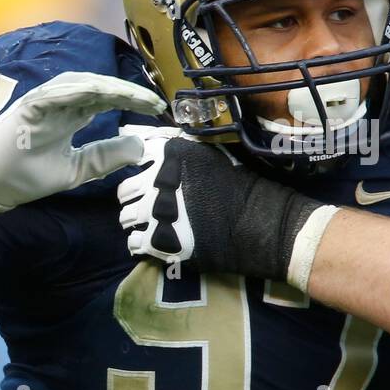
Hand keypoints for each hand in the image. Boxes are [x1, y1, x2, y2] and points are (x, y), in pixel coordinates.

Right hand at [0, 72, 165, 213]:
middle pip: (100, 88)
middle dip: (128, 92)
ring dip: (108, 87)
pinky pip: (53, 92)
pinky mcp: (27, 107)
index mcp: (71, 116)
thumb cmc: (26, 175)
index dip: (132, 101)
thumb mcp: (77, 169)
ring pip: (80, 84)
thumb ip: (106, 157)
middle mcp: (60, 104)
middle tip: (154, 101)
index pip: (108, 101)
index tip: (157, 108)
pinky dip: (75, 89)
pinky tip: (99, 91)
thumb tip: (139, 146)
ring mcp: (43, 103)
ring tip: (133, 95)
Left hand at [116, 126, 332, 284]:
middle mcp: (158, 179)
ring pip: (126, 217)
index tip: (145, 175)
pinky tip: (155, 242)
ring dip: (136, 221)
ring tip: (153, 225)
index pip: (132, 153)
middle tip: (151, 206)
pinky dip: (141, 244)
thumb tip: (156, 146)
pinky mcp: (161, 241)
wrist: (264, 225)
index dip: (137, 166)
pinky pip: (134, 243)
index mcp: (170, 153)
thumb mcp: (212, 156)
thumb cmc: (244, 187)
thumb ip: (182, 151)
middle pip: (125, 190)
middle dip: (135, 197)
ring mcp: (157, 211)